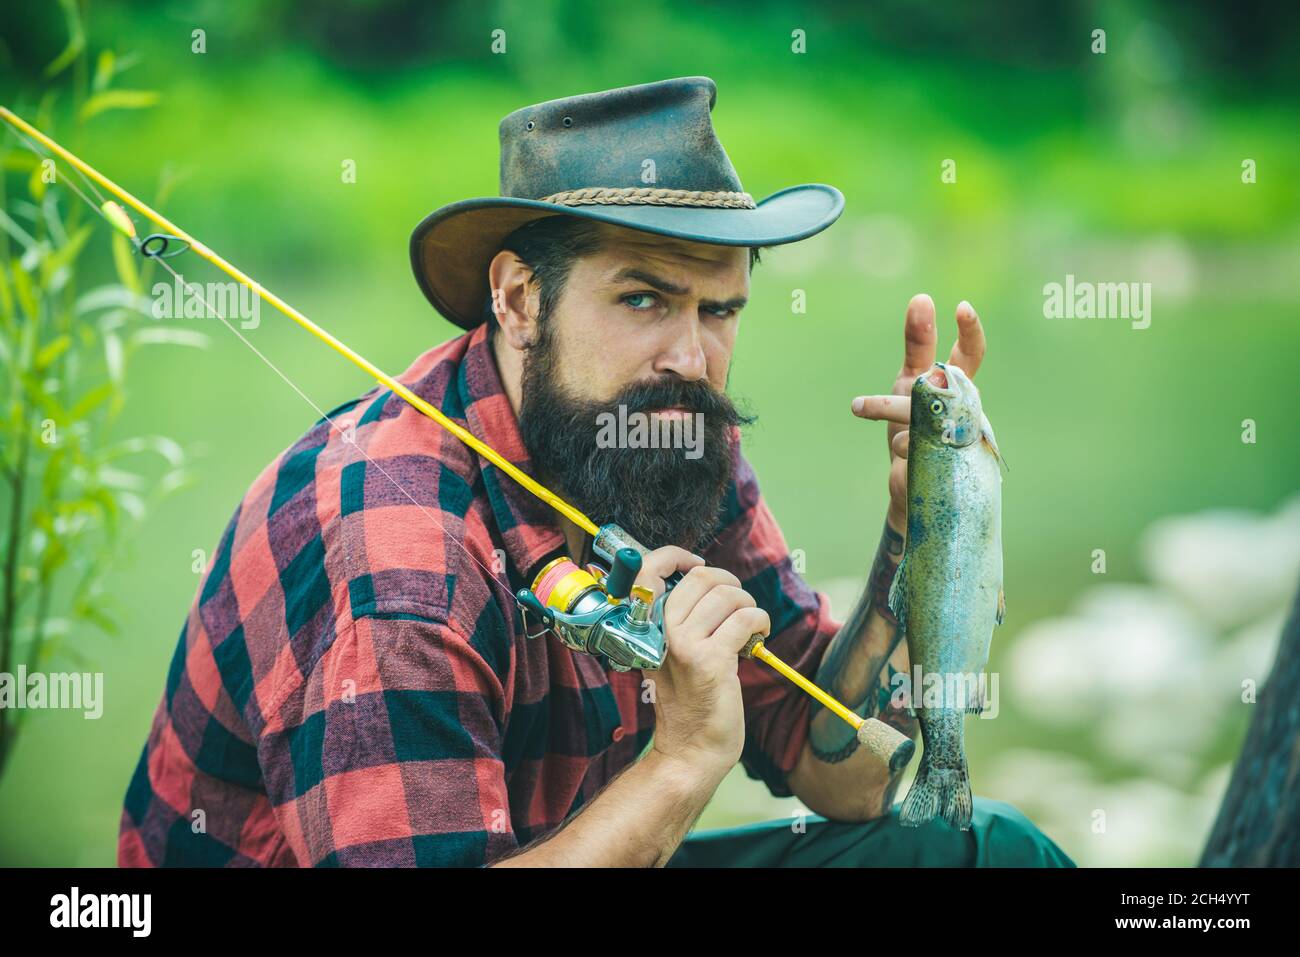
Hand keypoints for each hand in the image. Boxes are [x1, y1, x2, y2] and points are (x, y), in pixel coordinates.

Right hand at [633, 548, 769, 779]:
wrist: (691, 749)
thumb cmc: (687, 700)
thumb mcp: (667, 653)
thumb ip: (675, 619)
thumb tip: (702, 580)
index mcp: (644, 626)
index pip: (647, 569)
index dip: (674, 555)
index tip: (696, 563)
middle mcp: (659, 631)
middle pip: (701, 577)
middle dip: (729, 584)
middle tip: (737, 605)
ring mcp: (683, 645)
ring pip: (728, 595)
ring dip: (748, 605)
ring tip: (749, 625)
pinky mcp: (710, 661)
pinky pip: (745, 618)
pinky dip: (760, 621)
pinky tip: (759, 636)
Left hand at [850, 294, 986, 533]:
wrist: (912, 485)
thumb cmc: (914, 425)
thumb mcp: (910, 381)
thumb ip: (917, 344)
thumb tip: (921, 298)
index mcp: (956, 385)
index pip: (971, 353)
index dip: (969, 330)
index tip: (961, 306)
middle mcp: (962, 406)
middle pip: (951, 378)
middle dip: (941, 366)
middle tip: (916, 335)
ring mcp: (956, 435)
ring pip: (919, 409)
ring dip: (885, 406)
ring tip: (859, 407)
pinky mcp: (942, 461)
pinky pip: (915, 443)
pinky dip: (902, 441)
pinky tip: (899, 449)